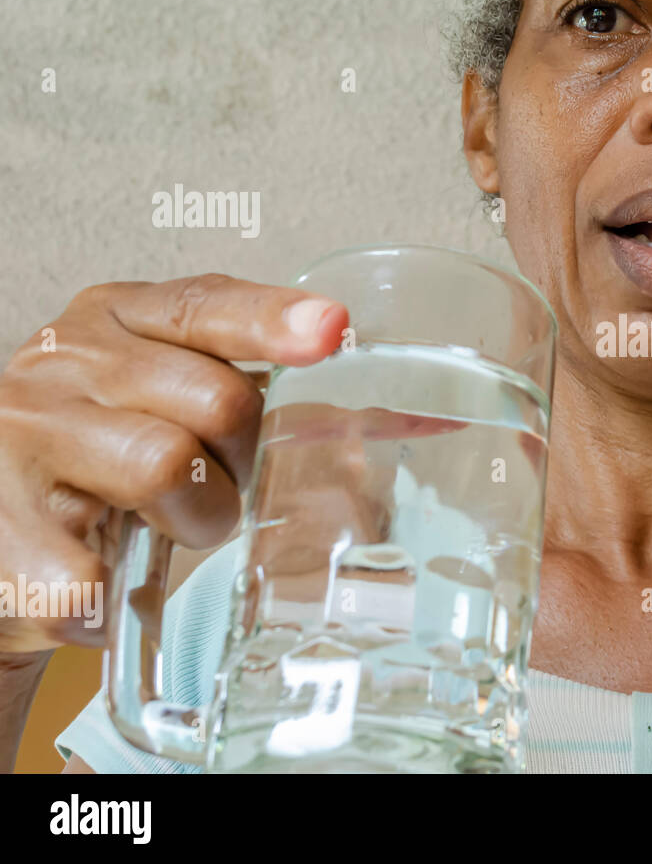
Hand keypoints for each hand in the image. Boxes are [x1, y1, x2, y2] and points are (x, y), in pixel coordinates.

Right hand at [0, 274, 347, 653]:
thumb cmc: (99, 455)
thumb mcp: (159, 391)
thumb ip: (239, 376)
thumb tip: (369, 404)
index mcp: (112, 317)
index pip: (204, 305)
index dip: (272, 320)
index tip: (331, 330)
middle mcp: (60, 363)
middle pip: (216, 399)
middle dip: (239, 457)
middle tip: (212, 481)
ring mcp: (20, 440)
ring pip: (165, 466)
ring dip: (195, 516)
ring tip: (166, 523)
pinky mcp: (2, 529)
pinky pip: (92, 569)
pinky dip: (112, 591)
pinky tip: (102, 580)